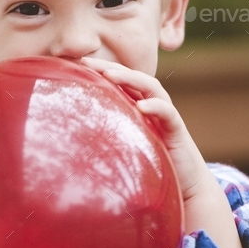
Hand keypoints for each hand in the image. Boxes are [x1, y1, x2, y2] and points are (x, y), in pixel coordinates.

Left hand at [80, 57, 247, 247]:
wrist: (184, 185)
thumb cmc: (149, 166)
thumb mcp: (122, 148)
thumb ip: (102, 141)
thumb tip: (64, 144)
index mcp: (137, 107)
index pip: (118, 81)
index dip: (100, 70)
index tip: (75, 63)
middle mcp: (151, 106)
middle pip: (132, 78)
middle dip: (111, 67)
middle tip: (88, 62)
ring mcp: (165, 115)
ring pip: (151, 88)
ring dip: (131, 78)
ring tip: (110, 75)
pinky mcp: (177, 130)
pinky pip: (168, 113)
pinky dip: (156, 106)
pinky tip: (142, 106)